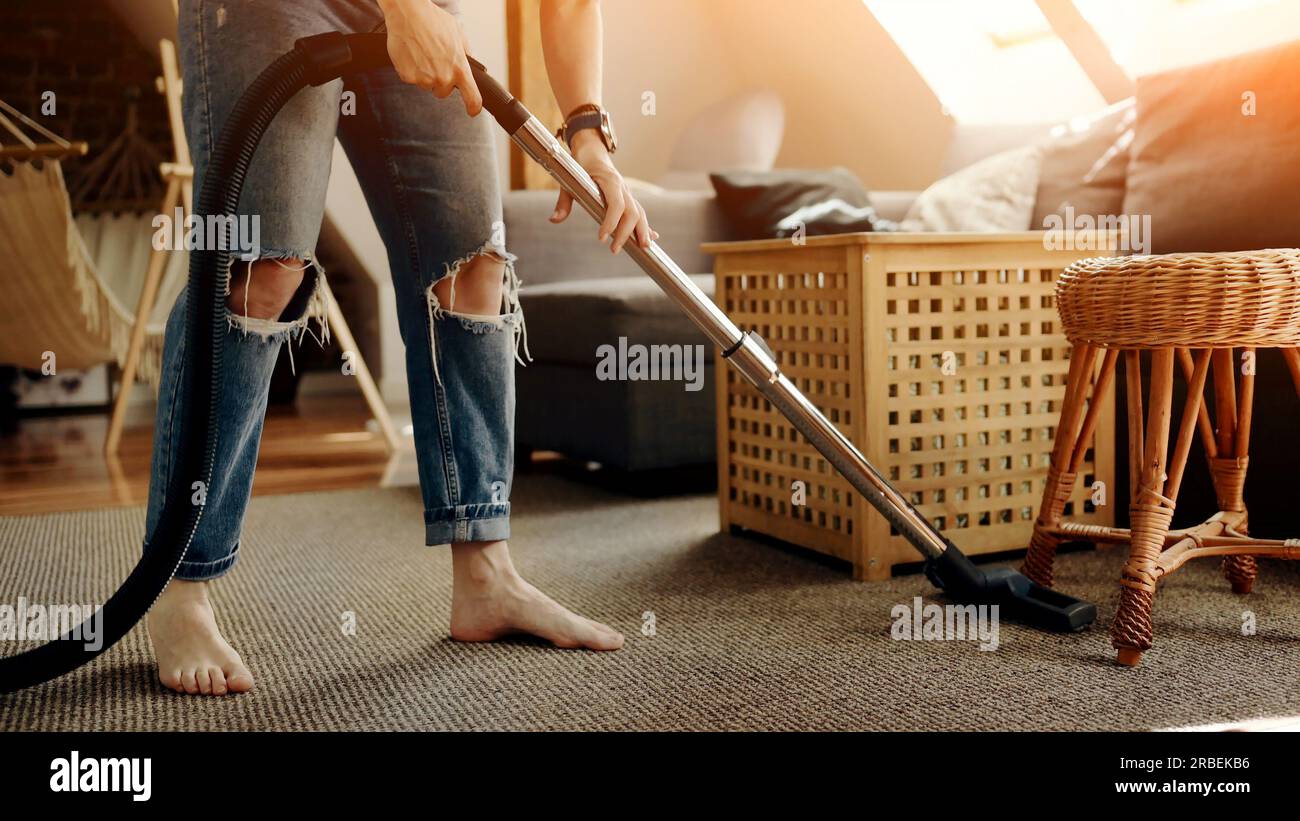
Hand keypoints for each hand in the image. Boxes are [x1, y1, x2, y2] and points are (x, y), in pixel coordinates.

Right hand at [378, 0, 481, 115]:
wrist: (408, 13)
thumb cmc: (433, 20)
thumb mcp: (458, 34)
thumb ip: (467, 54)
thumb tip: (472, 67)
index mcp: (460, 69)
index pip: (472, 98)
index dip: (473, 107)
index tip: (472, 111)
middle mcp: (444, 78)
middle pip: (443, 92)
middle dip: (440, 81)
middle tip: (434, 61)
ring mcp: (425, 79)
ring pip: (427, 86)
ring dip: (425, 74)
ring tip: (422, 53)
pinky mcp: (408, 77)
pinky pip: (412, 79)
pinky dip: (411, 70)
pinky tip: (412, 54)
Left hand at [550, 130, 657, 253]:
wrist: (592, 152)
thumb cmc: (580, 166)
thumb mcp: (568, 181)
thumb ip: (563, 201)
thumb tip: (554, 220)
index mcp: (609, 181)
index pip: (616, 204)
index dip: (611, 222)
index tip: (601, 238)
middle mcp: (623, 187)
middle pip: (632, 212)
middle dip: (626, 233)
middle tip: (614, 250)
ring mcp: (627, 193)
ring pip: (640, 213)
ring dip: (642, 231)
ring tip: (643, 248)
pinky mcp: (628, 198)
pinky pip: (640, 212)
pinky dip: (646, 226)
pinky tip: (652, 238)